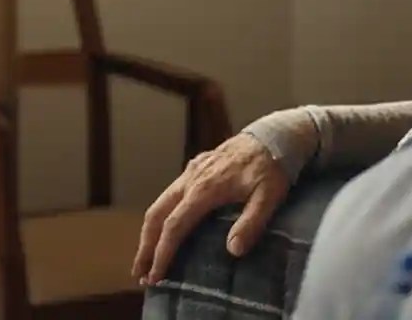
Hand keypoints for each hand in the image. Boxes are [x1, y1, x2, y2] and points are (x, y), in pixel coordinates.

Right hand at [133, 133, 289, 284]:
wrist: (272, 137)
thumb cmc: (272, 169)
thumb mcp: (269, 198)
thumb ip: (251, 223)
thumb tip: (233, 251)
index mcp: (204, 190)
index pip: (174, 226)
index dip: (162, 253)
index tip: (155, 276)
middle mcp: (190, 180)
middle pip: (156, 215)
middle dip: (145, 246)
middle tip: (139, 273)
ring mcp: (190, 173)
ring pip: (159, 203)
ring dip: (149, 232)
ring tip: (146, 257)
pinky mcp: (195, 168)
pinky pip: (169, 195)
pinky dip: (160, 216)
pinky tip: (164, 228)